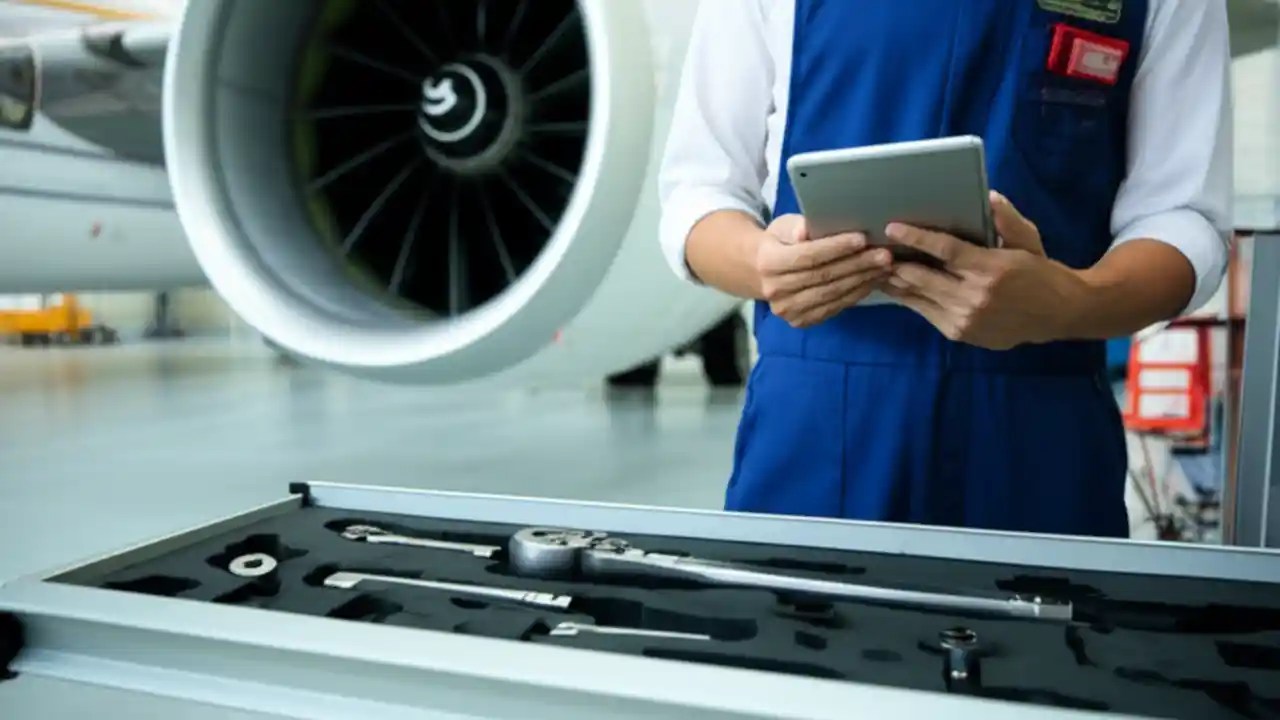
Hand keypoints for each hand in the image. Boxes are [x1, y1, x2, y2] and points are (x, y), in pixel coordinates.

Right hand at [756, 214, 893, 327]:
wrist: (760, 272)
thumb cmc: (779, 242)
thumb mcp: (783, 226)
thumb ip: (796, 226)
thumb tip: (805, 231)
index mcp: (769, 263)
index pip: (808, 256)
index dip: (836, 248)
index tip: (862, 238)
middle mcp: (775, 291)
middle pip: (824, 277)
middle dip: (857, 265)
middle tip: (884, 254)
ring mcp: (787, 310)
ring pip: (832, 294)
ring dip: (862, 280)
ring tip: (885, 267)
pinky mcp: (800, 321)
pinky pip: (834, 307)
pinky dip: (856, 294)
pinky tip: (872, 281)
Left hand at [881, 192, 1087, 349]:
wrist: (1059, 316)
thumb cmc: (1040, 271)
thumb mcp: (1029, 240)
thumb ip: (1007, 219)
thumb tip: (987, 196)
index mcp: (992, 269)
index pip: (945, 250)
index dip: (916, 238)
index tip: (892, 227)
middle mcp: (975, 297)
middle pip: (921, 276)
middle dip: (894, 261)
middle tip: (871, 245)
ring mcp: (965, 319)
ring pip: (917, 296)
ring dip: (894, 280)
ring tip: (873, 264)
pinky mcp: (959, 333)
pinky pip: (924, 312)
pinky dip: (907, 297)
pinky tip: (894, 283)